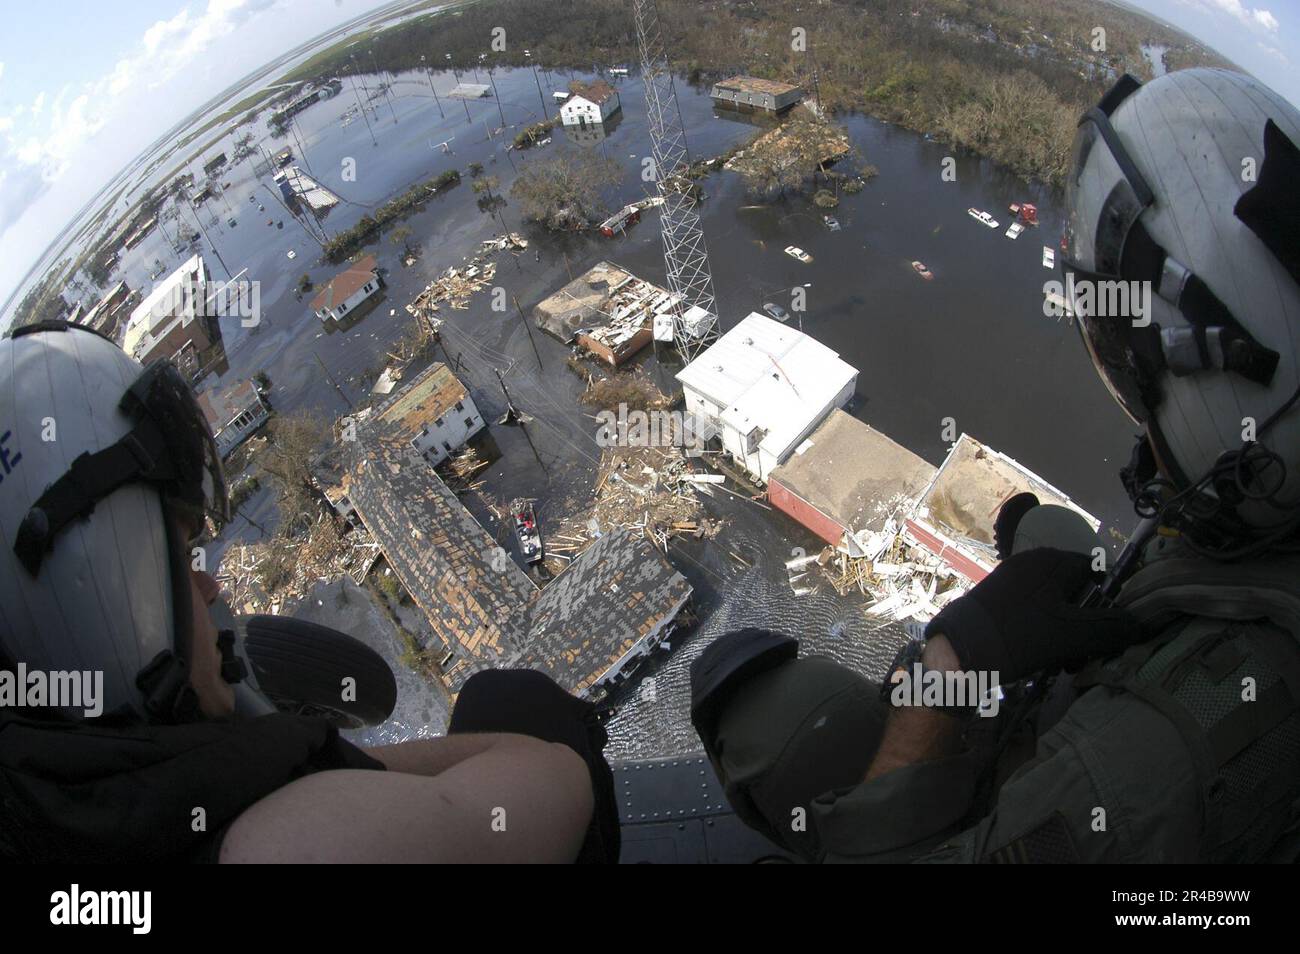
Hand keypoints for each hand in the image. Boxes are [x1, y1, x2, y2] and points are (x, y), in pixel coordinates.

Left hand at [924, 548, 1142, 682]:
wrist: (958, 651)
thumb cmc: (1018, 636)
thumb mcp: (1072, 636)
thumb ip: (1111, 629)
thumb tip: (1141, 625)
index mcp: (1051, 561)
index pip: (1097, 572)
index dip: (1109, 601)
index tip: (1110, 630)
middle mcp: (1031, 563)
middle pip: (1076, 590)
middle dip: (1086, 624)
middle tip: (1085, 654)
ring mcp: (1011, 580)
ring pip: (1055, 606)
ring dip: (1067, 634)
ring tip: (1065, 662)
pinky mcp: (997, 599)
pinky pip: (1034, 612)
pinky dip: (1044, 633)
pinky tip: (1043, 657)